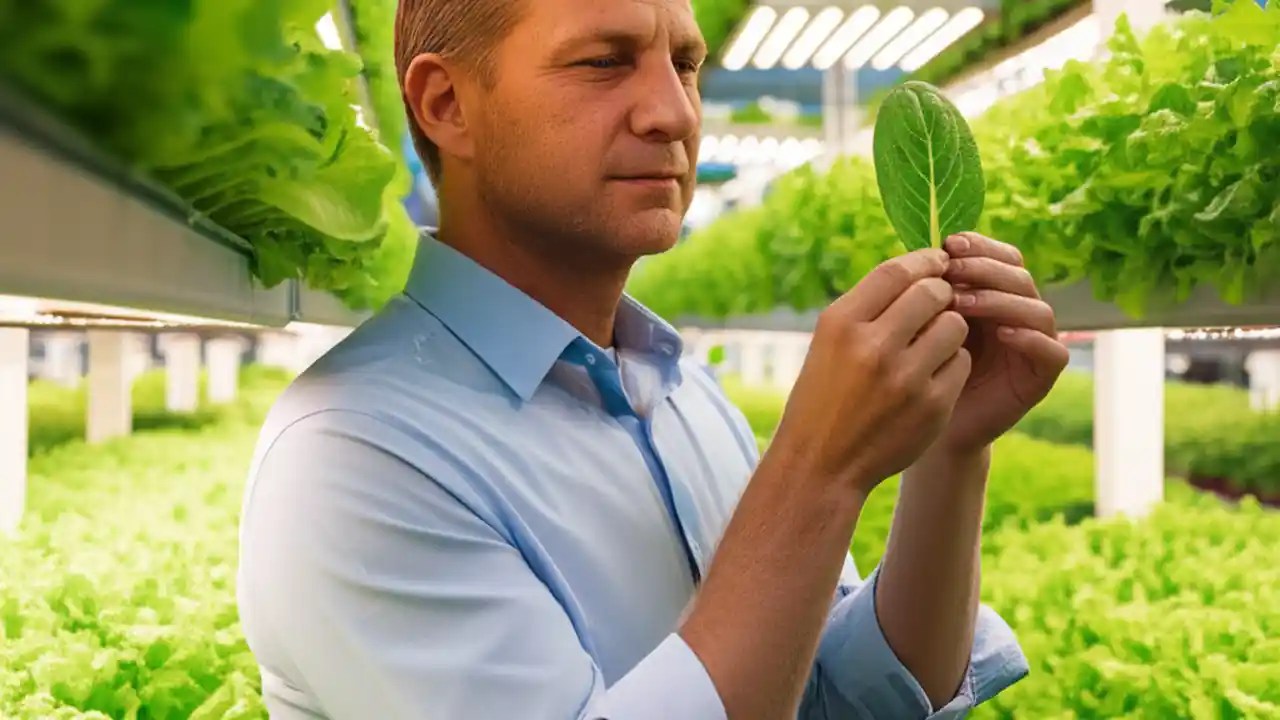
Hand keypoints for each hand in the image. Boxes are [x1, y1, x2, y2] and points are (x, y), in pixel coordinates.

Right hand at [771, 249, 970, 497]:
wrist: (821, 463)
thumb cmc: (824, 393)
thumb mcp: (829, 341)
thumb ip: (869, 304)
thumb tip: (919, 268)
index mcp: (841, 324)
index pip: (896, 271)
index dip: (923, 260)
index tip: (936, 261)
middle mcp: (873, 347)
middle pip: (933, 293)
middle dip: (941, 293)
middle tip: (938, 302)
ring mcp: (906, 379)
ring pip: (954, 326)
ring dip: (949, 328)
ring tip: (930, 343)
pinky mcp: (932, 406)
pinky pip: (960, 363)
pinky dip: (950, 364)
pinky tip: (929, 376)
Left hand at [935, 232, 1069, 455]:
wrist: (927, 424)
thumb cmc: (919, 369)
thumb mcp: (921, 322)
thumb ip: (928, 290)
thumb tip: (921, 251)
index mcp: (993, 294)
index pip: (1001, 257)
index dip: (980, 246)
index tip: (948, 244)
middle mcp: (1018, 313)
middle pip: (1019, 276)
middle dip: (985, 269)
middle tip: (951, 271)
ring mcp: (1034, 343)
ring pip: (1036, 308)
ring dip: (1000, 300)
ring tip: (962, 304)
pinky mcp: (1042, 376)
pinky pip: (1052, 350)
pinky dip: (1029, 338)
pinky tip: (1002, 334)